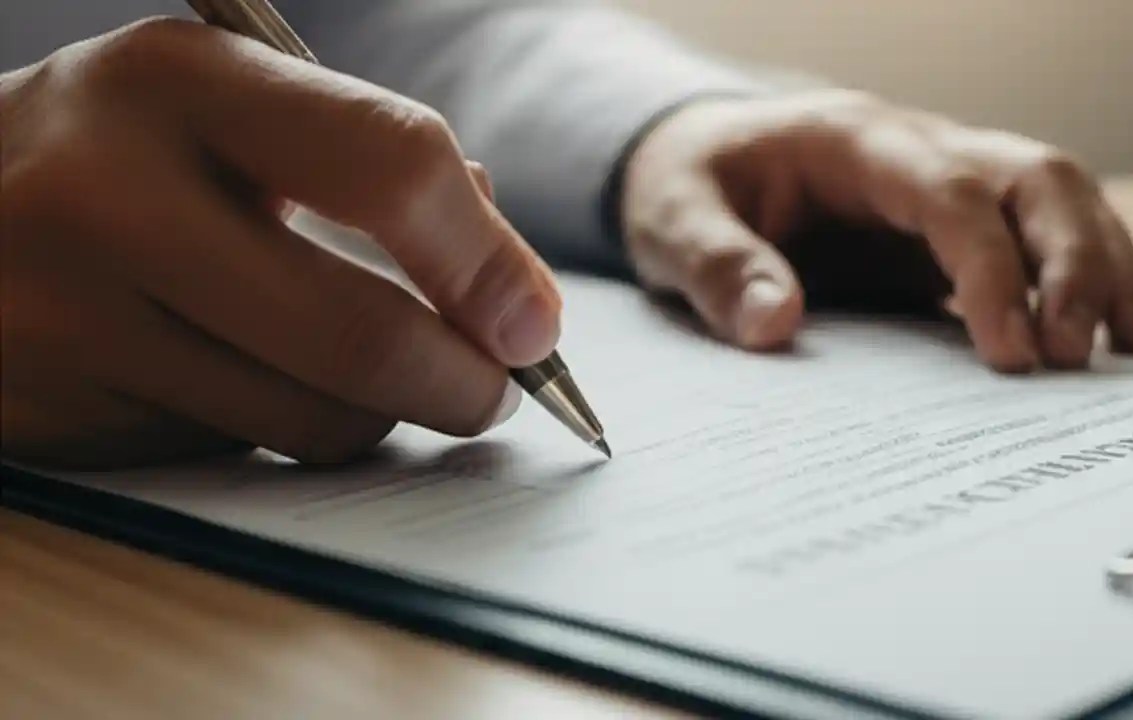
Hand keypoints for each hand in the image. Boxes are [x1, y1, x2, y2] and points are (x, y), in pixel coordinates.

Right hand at [0, 18, 560, 468]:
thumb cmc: (123, 153)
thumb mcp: (228, 107)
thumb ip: (369, 165)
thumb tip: (507, 281)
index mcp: (180, 80)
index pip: (392, 166)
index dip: (488, 261)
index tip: (534, 322)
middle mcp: (110, 194)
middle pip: (361, 335)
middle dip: (464, 383)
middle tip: (490, 389)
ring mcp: (68, 317)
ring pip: (310, 420)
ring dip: (379, 415)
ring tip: (369, 375)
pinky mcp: (54, 415)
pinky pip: (236, 451)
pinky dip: (279, 428)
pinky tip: (243, 376)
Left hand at [620, 90, 1132, 370]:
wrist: (694, 163)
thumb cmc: (685, 186)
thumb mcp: (671, 222)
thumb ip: (716, 266)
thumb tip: (775, 325)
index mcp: (854, 141)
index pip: (954, 192)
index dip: (992, 267)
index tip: (1010, 350)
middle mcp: (918, 150)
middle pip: (1035, 179)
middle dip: (1075, 262)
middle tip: (1074, 358)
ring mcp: (944, 184)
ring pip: (1057, 200)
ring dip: (1102, 268)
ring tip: (1128, 354)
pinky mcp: (949, 227)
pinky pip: (1037, 241)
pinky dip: (1083, 282)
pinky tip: (1108, 343)